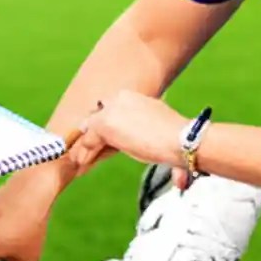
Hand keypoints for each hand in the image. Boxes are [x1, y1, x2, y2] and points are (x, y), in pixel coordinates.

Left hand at [69, 91, 186, 169]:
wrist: (179, 139)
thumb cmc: (176, 138)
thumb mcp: (156, 128)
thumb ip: (144, 132)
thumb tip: (151, 153)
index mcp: (132, 97)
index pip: (110, 110)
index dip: (107, 127)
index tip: (104, 140)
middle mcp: (120, 98)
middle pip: (98, 117)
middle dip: (94, 134)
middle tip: (90, 149)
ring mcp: (110, 110)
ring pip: (91, 129)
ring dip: (87, 145)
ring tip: (82, 160)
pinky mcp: (103, 123)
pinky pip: (88, 140)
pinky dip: (85, 152)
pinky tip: (83, 163)